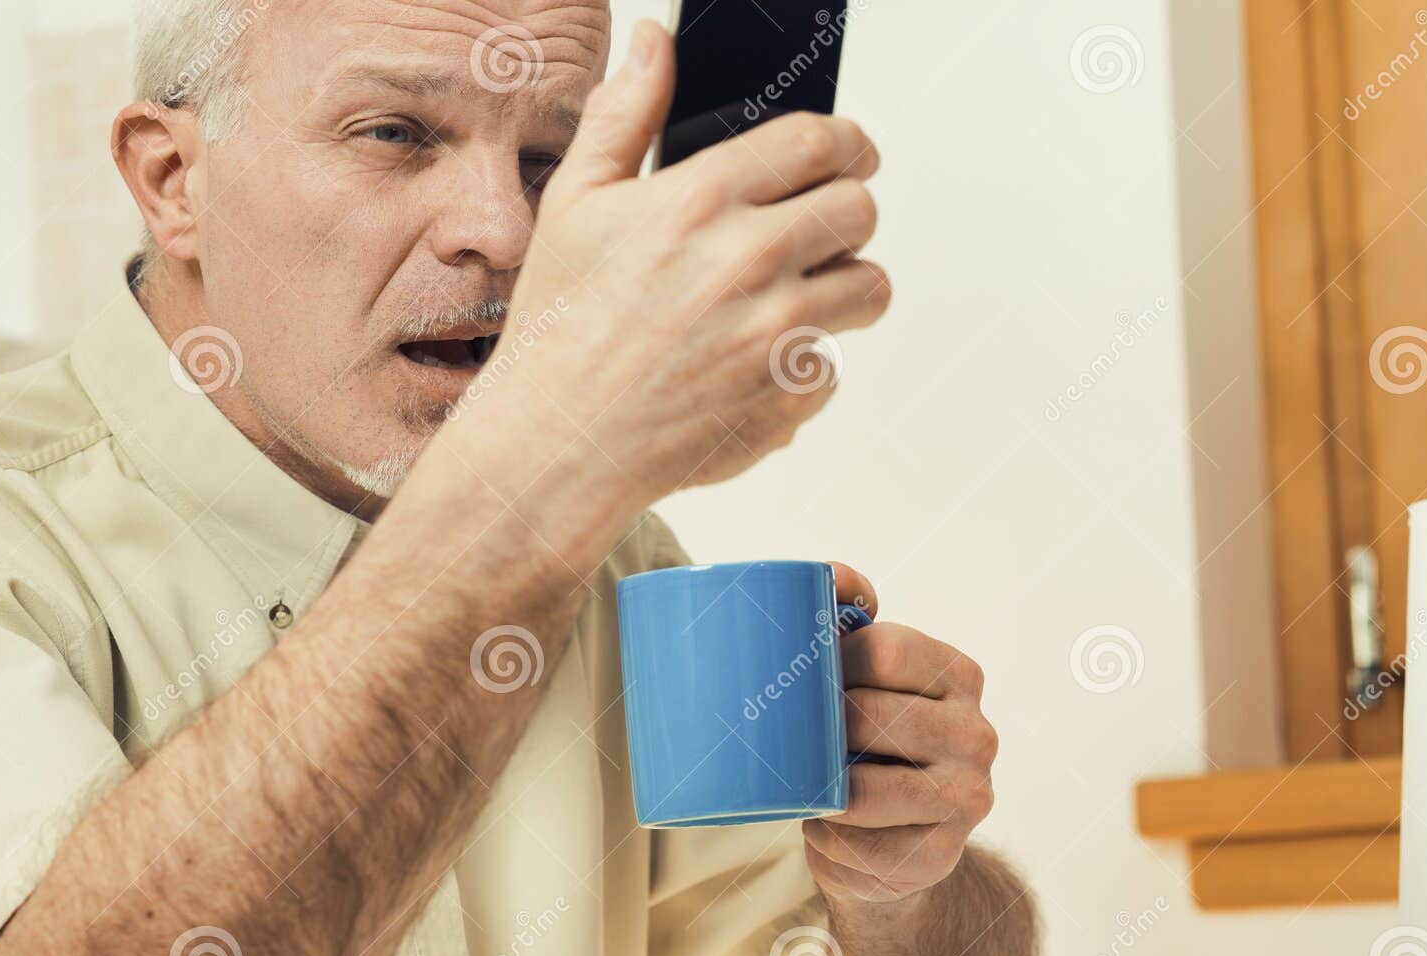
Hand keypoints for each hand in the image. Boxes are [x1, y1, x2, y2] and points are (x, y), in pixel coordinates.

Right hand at [470, 20, 889, 509]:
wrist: (557, 444)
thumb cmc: (561, 327)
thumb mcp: (577, 203)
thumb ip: (626, 112)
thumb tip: (654, 40)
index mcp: (702, 199)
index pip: (823, 141)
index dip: (846, 144)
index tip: (846, 157)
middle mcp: (751, 261)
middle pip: (860, 209)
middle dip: (842, 215)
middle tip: (810, 235)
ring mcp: (777, 334)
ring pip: (869, 287)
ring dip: (840, 289)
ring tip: (784, 303)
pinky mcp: (789, 397)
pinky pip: (834, 366)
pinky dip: (804, 368)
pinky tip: (748, 369)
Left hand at [803, 564, 997, 905]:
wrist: (900, 844)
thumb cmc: (868, 742)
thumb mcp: (868, 678)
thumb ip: (850, 621)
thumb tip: (835, 576)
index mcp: (959, 676)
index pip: (883, 650)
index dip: (827, 663)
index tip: (801, 678)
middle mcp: (976, 734)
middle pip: (864, 716)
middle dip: (815, 731)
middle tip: (790, 739)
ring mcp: (966, 798)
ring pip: (859, 789)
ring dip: (817, 790)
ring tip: (808, 786)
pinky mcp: (939, 856)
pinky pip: (856, 843)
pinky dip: (825, 838)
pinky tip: (827, 828)